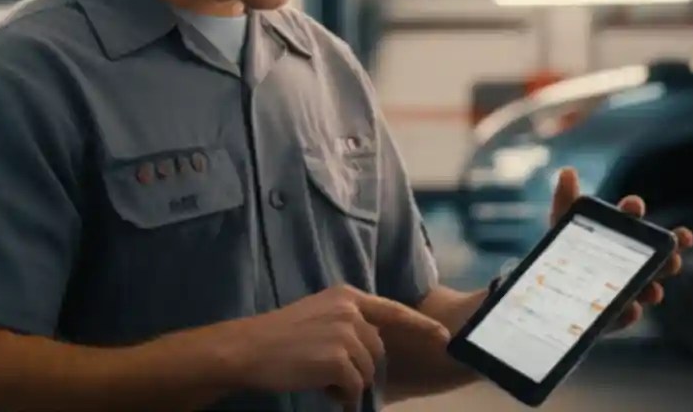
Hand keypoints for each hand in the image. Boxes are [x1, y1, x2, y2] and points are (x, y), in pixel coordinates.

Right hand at [228, 284, 449, 410]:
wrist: (247, 348)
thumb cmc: (278, 336)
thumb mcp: (318, 315)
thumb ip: (347, 322)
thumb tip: (372, 348)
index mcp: (346, 296)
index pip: (393, 311)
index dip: (421, 325)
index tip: (444, 337)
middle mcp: (350, 310)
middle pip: (378, 350)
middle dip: (361, 368)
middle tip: (329, 373)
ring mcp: (345, 333)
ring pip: (368, 371)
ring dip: (350, 384)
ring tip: (320, 379)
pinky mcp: (338, 358)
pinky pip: (355, 388)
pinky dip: (344, 397)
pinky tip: (323, 390)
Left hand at [548, 168, 692, 330]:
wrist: (550, 289)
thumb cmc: (567, 249)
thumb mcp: (563, 224)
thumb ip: (566, 200)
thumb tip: (567, 170)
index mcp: (621, 233)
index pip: (633, 217)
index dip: (635, 210)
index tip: (632, 205)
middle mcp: (633, 261)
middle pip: (659, 257)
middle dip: (670, 253)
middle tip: (673, 251)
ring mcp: (627, 288)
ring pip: (650, 288)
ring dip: (655, 286)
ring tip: (654, 288)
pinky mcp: (614, 314)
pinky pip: (626, 315)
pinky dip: (631, 312)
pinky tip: (632, 309)